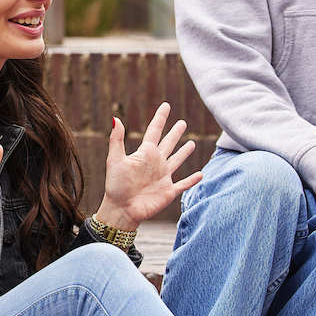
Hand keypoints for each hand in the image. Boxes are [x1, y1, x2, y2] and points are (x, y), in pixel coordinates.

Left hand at [97, 103, 202, 226]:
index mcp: (144, 154)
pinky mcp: (168, 191)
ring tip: (192, 143)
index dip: (160, 118)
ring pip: (177, 161)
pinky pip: (183, 184)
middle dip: (175, 133)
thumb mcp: (115, 160)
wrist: (121, 209)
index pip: (155, 131)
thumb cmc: (115, 186)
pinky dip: (192, 180)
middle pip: (168, 143)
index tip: (166, 105)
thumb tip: (115, 118)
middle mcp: (155, 163)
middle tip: (182, 122)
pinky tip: (201, 175)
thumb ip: (116, 140)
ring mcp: (163, 177)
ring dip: (184, 152)